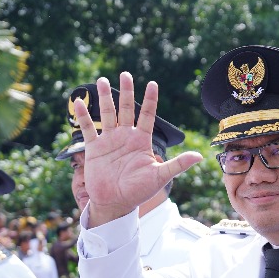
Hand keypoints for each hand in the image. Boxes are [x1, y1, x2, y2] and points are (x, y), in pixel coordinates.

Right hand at [80, 73, 201, 225]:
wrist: (116, 203)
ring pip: (107, 114)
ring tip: (101, 80)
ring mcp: (109, 140)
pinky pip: (88, 129)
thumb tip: (199, 157)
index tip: (152, 84)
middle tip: (125, 74)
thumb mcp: (160, 177)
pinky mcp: (94, 148)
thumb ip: (178, 164)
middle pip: (125, 108)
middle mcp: (125, 136)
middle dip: (125, 92)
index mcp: (141, 140)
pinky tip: (79, 102)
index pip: (147, 115)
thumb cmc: (139, 191)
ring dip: (104, 98)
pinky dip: (83, 116)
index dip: (150, 100)